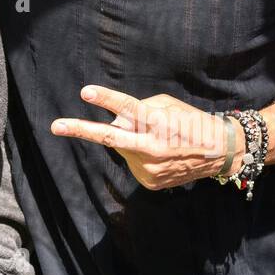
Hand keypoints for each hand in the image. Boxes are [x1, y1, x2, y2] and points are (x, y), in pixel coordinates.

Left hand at [52, 85, 241, 190]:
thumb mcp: (167, 105)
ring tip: (153, 139)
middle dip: (80, 130)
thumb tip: (117, 116)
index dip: (106, 99)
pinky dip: (139, 155)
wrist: (218, 153)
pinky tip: (158, 154)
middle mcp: (151, 146)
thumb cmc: (190, 121)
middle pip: (109, 137)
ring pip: (122, 148)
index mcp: (157, 122)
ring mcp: (149, 168)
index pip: (127, 108)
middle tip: (56, 126)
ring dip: (128, 139)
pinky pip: (133, 163)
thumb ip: (140, 109)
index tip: (85, 92)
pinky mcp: (149, 182)